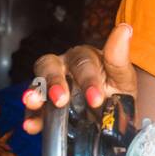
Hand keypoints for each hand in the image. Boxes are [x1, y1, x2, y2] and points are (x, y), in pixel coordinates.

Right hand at [21, 23, 137, 134]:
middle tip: (61, 100)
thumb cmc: (115, 91)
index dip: (87, 79)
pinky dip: (30, 116)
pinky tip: (30, 126)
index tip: (96, 99)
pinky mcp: (43, 106)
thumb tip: (124, 29)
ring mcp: (50, 86)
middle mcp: (63, 67)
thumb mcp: (123, 79)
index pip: (82, 61)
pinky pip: (32, 108)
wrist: (111, 118)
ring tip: (33, 102)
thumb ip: (119, 57)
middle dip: (55, 82)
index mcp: (84, 58)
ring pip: (37, 81)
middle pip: (51, 65)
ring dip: (35, 92)